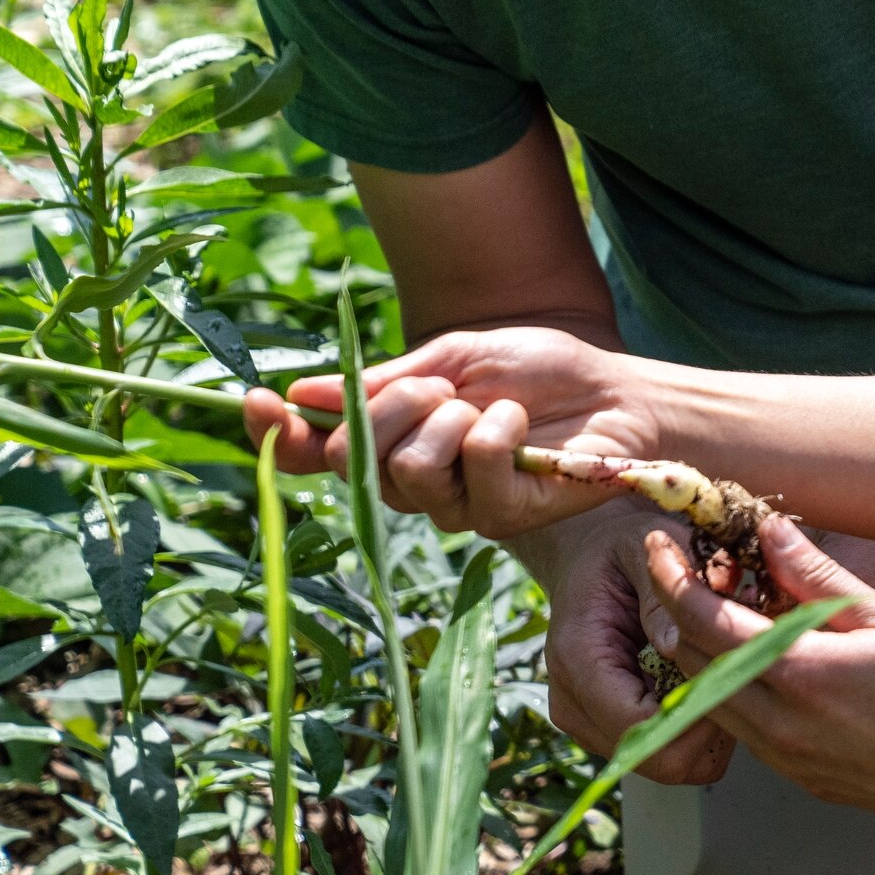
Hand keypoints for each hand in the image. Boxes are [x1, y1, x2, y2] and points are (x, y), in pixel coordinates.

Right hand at [253, 327, 666, 536]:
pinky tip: (522, 425)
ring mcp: (456, 507)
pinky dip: (497, 428)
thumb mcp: (453, 358)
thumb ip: (383, 380)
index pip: (308, 455)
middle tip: (445, 388)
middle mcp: (412, 484)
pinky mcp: (503, 516)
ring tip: (489, 406)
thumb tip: (300, 391)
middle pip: (352, 459)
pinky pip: (473, 466)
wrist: (616, 389)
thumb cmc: (537, 371)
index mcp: (390, 441)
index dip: (274, 435)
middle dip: (395, 406)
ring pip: (407, 469)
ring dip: (449, 418)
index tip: (258, 400)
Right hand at [530, 505, 736, 784]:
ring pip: (668, 764)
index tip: (738, 680)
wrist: (590, 555)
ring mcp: (587, 721)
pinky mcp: (605, 727)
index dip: (699, 718)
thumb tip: (676, 642)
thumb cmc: (623, 546)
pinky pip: (666, 751)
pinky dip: (695, 726)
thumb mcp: (645, 546)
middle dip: (710, 727)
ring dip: (706, 730)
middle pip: (658, 760)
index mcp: (579, 657)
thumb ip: (663, 589)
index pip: (640, 729)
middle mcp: (573, 700)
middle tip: (741, 676)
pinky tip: (706, 682)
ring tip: (724, 674)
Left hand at [641, 518, 874, 840]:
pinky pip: (745, 728)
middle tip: (695, 571)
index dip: (672, 578)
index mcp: (800, 675)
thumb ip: (819, 578)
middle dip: (678, 612)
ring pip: (711, 701)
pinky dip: (735, 688)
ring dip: (703, 654)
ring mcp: (787, 759)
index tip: (660, 545)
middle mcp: (780, 724)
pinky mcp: (803, 779)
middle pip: (691, 663)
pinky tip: (769, 662)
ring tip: (729, 611)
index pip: (704, 621)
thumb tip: (771, 534)